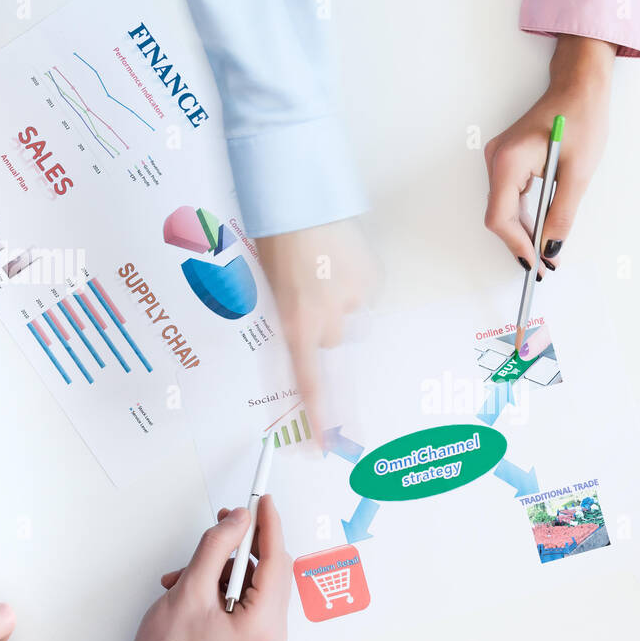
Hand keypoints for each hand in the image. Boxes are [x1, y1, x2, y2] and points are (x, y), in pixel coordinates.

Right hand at [106, 497, 292, 640]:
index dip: (269, 526)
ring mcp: (261, 636)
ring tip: (186, 574)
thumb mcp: (189, 590)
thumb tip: (238, 520)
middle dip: (242, 546)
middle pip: (270, 569)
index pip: (276, 561)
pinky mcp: (249, 636)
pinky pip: (245, 595)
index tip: (261, 501)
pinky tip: (189, 586)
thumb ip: (216, 548)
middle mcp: (271, 633)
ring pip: (254, 580)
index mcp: (262, 625)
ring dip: (222, 567)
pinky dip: (219, 583)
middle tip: (222, 524)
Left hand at [255, 219, 373, 444]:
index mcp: (295, 323)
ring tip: (320, 270)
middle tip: (308, 296)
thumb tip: (299, 335)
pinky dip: (352, 284)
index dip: (317, 417)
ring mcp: (355, 300)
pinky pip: (364, 295)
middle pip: (330, 345)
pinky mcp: (372, 280)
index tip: (323, 445)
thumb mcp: (267, 286)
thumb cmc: (275, 235)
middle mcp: (328, 318)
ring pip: (349, 319)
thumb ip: (285, 318)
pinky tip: (337, 261)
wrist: (300, 195)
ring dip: (337, 304)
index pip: (308, 383)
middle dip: (320, 329)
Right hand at [484, 34, 616, 270]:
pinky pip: (510, 198)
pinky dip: (525, 217)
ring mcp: (499, 160)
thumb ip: (562, 214)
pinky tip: (541, 231)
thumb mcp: (578, 173)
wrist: (579, 86)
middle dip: (521, 243)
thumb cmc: (581, 117)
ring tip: (547, 254)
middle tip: (546, 266)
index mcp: (509, 160)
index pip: (501, 216)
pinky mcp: (508, 161)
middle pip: (499, 216)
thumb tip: (551, 248)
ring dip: (524, 233)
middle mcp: (496, 160)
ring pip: (504, 209)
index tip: (536, 264)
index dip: (517, 245)